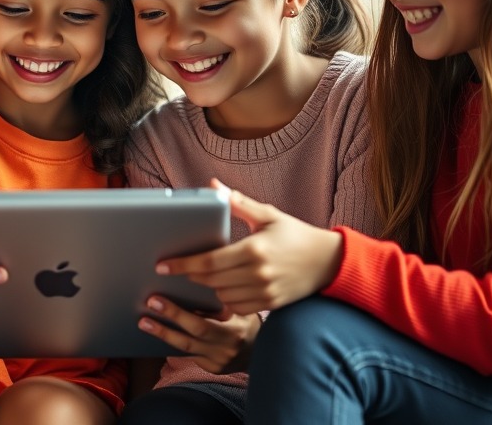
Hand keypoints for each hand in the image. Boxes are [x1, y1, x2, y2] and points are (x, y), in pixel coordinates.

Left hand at [137, 297, 259, 373]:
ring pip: (185, 347)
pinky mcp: (213, 368)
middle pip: (192, 333)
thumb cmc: (246, 320)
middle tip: (151, 302)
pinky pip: (189, 355)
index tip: (162, 296)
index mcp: (235, 329)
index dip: (180, 312)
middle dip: (170, 317)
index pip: (203, 321)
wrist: (260, 350)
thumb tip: (194, 280)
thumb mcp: (240, 307)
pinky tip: (158, 333)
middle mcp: (226, 347)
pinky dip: (172, 344)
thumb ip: (222, 301)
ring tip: (144, 321)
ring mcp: (219, 360)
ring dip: (162, 333)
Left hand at [155, 179, 343, 313]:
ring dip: (208, 288)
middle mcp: (258, 273)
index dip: (182, 265)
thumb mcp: (267, 214)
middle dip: (190, 276)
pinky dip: (225, 300)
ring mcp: (265, 292)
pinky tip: (220, 288)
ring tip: (199, 277)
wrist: (329, 262)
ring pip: (221, 296)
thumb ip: (237, 202)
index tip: (163, 265)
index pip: (208, 261)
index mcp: (254, 249)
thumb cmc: (295, 234)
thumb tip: (213, 185)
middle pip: (210, 281)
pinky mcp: (270, 304)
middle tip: (174, 270)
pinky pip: (237, 307)